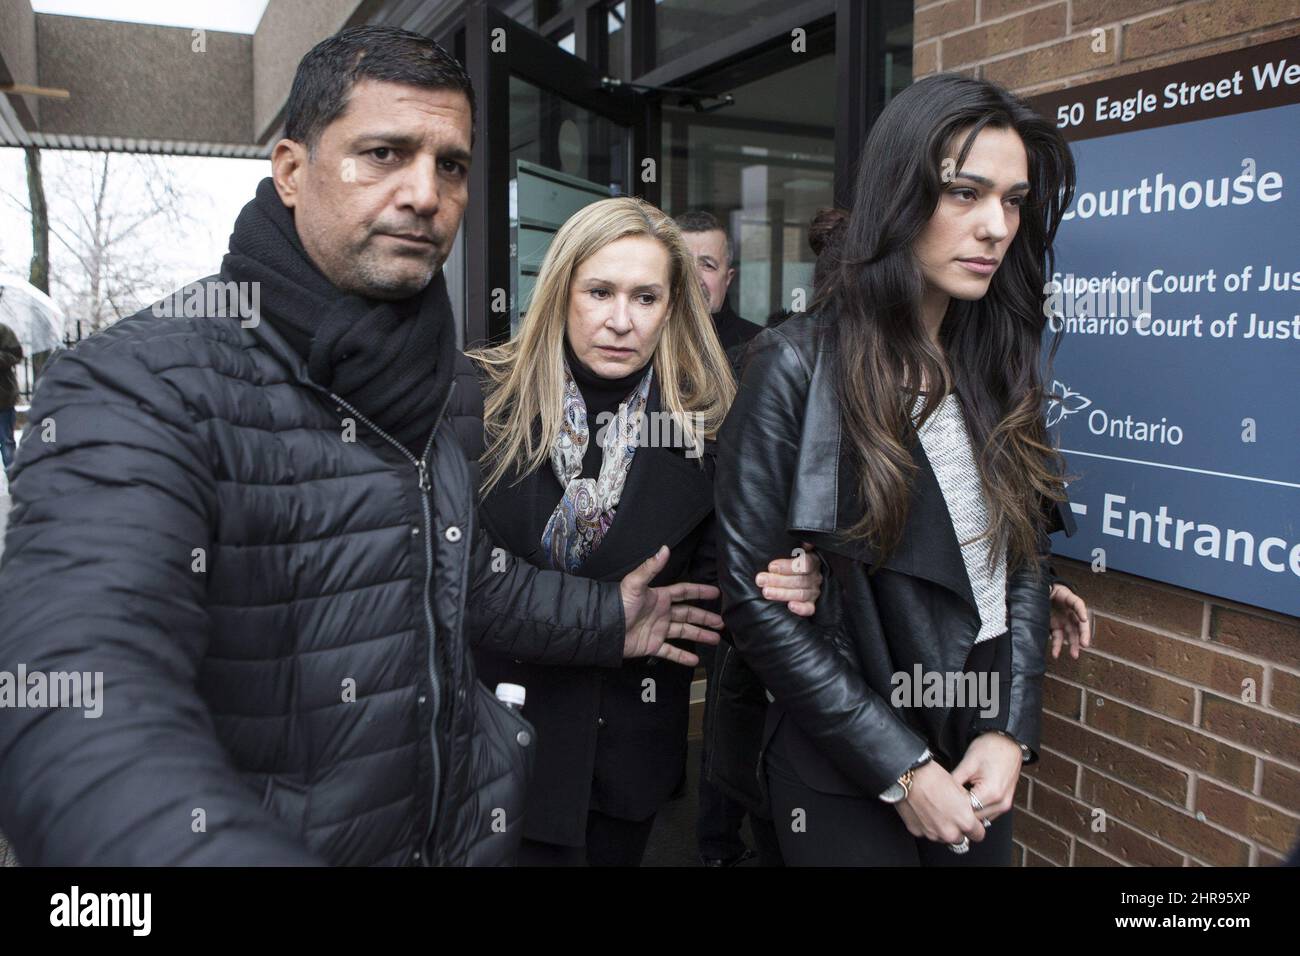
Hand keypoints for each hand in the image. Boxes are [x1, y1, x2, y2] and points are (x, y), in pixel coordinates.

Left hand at [619, 545, 722, 666]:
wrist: (605, 628)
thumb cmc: (619, 604)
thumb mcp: (635, 583)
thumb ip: (651, 567)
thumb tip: (664, 549)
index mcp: (660, 597)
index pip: (684, 592)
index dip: (700, 591)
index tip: (716, 592)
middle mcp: (662, 613)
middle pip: (689, 614)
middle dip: (705, 617)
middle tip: (721, 621)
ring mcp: (658, 630)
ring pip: (684, 632)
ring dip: (700, 635)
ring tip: (715, 639)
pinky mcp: (652, 645)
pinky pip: (671, 652)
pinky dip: (683, 657)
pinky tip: (695, 661)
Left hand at [755, 542, 822, 616]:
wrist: (794, 574)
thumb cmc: (791, 559)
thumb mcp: (794, 548)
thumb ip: (797, 544)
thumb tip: (802, 541)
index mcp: (812, 560)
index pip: (805, 564)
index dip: (787, 566)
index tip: (771, 566)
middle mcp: (815, 576)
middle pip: (800, 580)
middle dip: (778, 580)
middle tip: (761, 580)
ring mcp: (814, 591)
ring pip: (801, 594)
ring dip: (783, 593)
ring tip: (766, 592)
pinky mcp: (811, 604)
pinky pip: (810, 609)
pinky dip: (801, 609)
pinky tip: (790, 606)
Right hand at [894, 760, 984, 845]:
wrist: (908, 776)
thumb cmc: (932, 777)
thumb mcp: (959, 787)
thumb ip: (967, 806)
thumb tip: (969, 810)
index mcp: (964, 821)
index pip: (978, 835)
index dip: (975, 827)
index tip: (972, 822)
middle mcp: (949, 832)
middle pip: (960, 839)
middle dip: (958, 829)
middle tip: (952, 814)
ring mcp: (932, 834)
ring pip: (942, 837)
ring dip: (942, 828)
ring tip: (936, 810)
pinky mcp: (917, 831)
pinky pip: (927, 832)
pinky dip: (927, 825)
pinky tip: (924, 810)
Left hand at [949, 732, 1022, 824]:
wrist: (1009, 741)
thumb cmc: (991, 748)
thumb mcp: (968, 763)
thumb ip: (954, 781)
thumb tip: (941, 792)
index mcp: (992, 793)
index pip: (966, 811)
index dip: (953, 805)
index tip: (942, 797)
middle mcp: (1001, 803)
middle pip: (974, 817)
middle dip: (960, 810)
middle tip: (947, 798)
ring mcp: (1005, 805)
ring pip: (981, 817)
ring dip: (969, 811)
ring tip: (957, 797)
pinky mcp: (1005, 803)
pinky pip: (988, 813)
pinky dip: (977, 808)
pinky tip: (967, 797)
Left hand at [1049, 582, 1089, 658]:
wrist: (1037, 591)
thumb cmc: (1043, 587)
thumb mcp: (1045, 586)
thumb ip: (1046, 589)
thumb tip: (1044, 591)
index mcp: (1067, 597)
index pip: (1077, 603)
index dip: (1081, 611)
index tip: (1084, 619)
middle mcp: (1068, 610)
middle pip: (1079, 623)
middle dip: (1083, 634)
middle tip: (1084, 644)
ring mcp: (1062, 619)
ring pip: (1071, 634)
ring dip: (1073, 645)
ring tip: (1074, 655)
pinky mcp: (1055, 626)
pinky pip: (1058, 638)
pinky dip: (1057, 646)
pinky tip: (1056, 654)